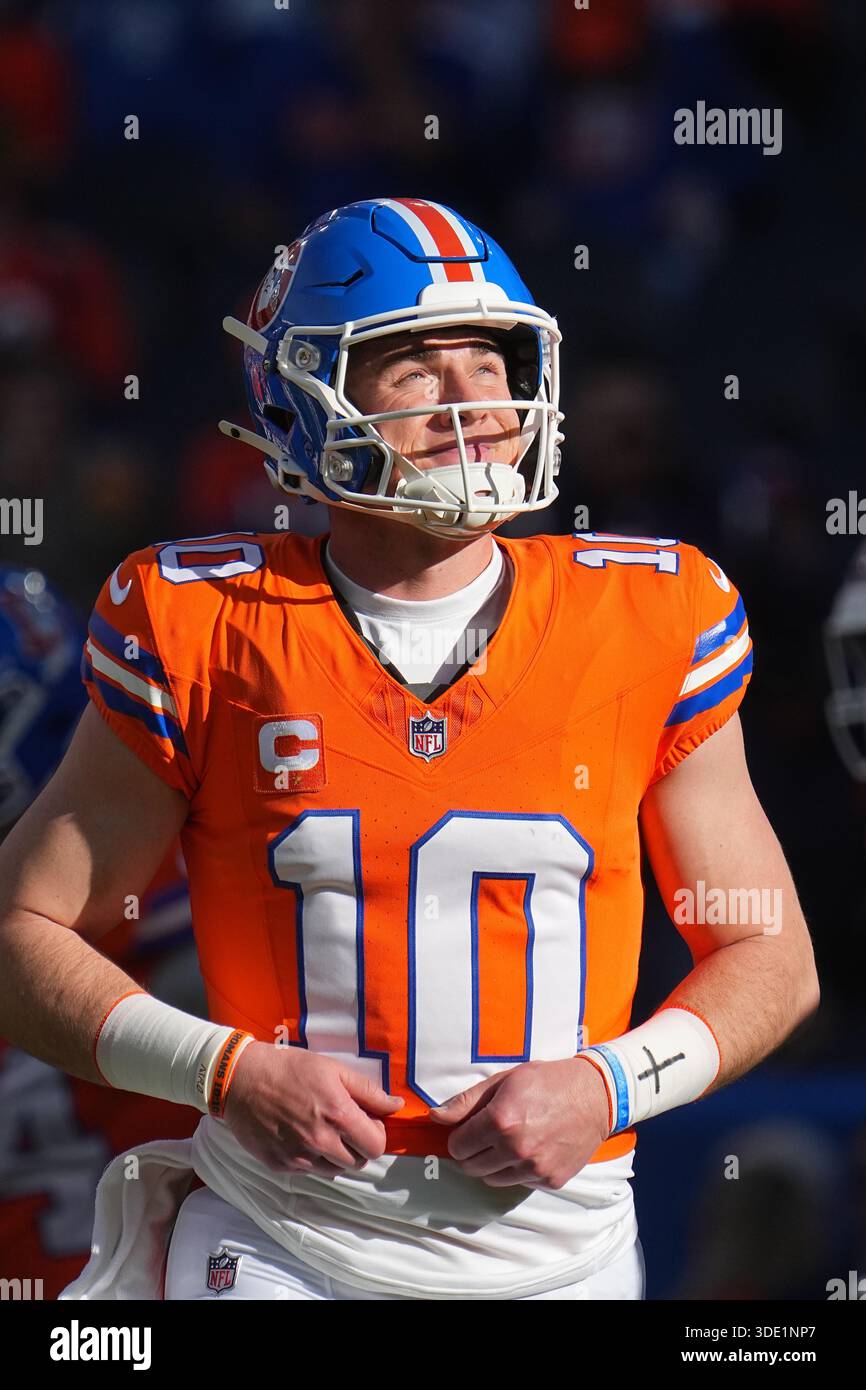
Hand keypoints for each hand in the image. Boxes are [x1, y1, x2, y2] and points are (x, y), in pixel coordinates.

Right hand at [222, 1042, 403, 1177]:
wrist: (240, 1079)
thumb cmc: (289, 1068)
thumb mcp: (332, 1069)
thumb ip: (368, 1091)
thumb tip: (396, 1105)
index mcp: (338, 1116)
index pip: (376, 1146)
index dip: (375, 1133)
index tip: (365, 1120)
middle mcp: (321, 1142)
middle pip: (358, 1162)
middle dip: (357, 1145)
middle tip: (344, 1125)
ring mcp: (299, 1157)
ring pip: (334, 1170)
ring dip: (336, 1155)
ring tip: (321, 1129)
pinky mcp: (280, 1166)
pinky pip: (308, 1170)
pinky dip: (311, 1158)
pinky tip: (299, 1135)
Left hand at [427, 1056, 610, 1188]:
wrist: (594, 1096)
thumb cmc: (546, 1082)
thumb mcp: (503, 1081)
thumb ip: (466, 1101)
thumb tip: (435, 1116)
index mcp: (500, 1120)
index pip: (458, 1146)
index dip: (459, 1137)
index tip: (468, 1130)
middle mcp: (516, 1148)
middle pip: (472, 1168)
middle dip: (472, 1153)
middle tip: (485, 1137)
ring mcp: (535, 1168)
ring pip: (493, 1179)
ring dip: (493, 1164)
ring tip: (508, 1142)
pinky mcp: (550, 1180)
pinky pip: (520, 1183)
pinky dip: (518, 1170)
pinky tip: (530, 1149)